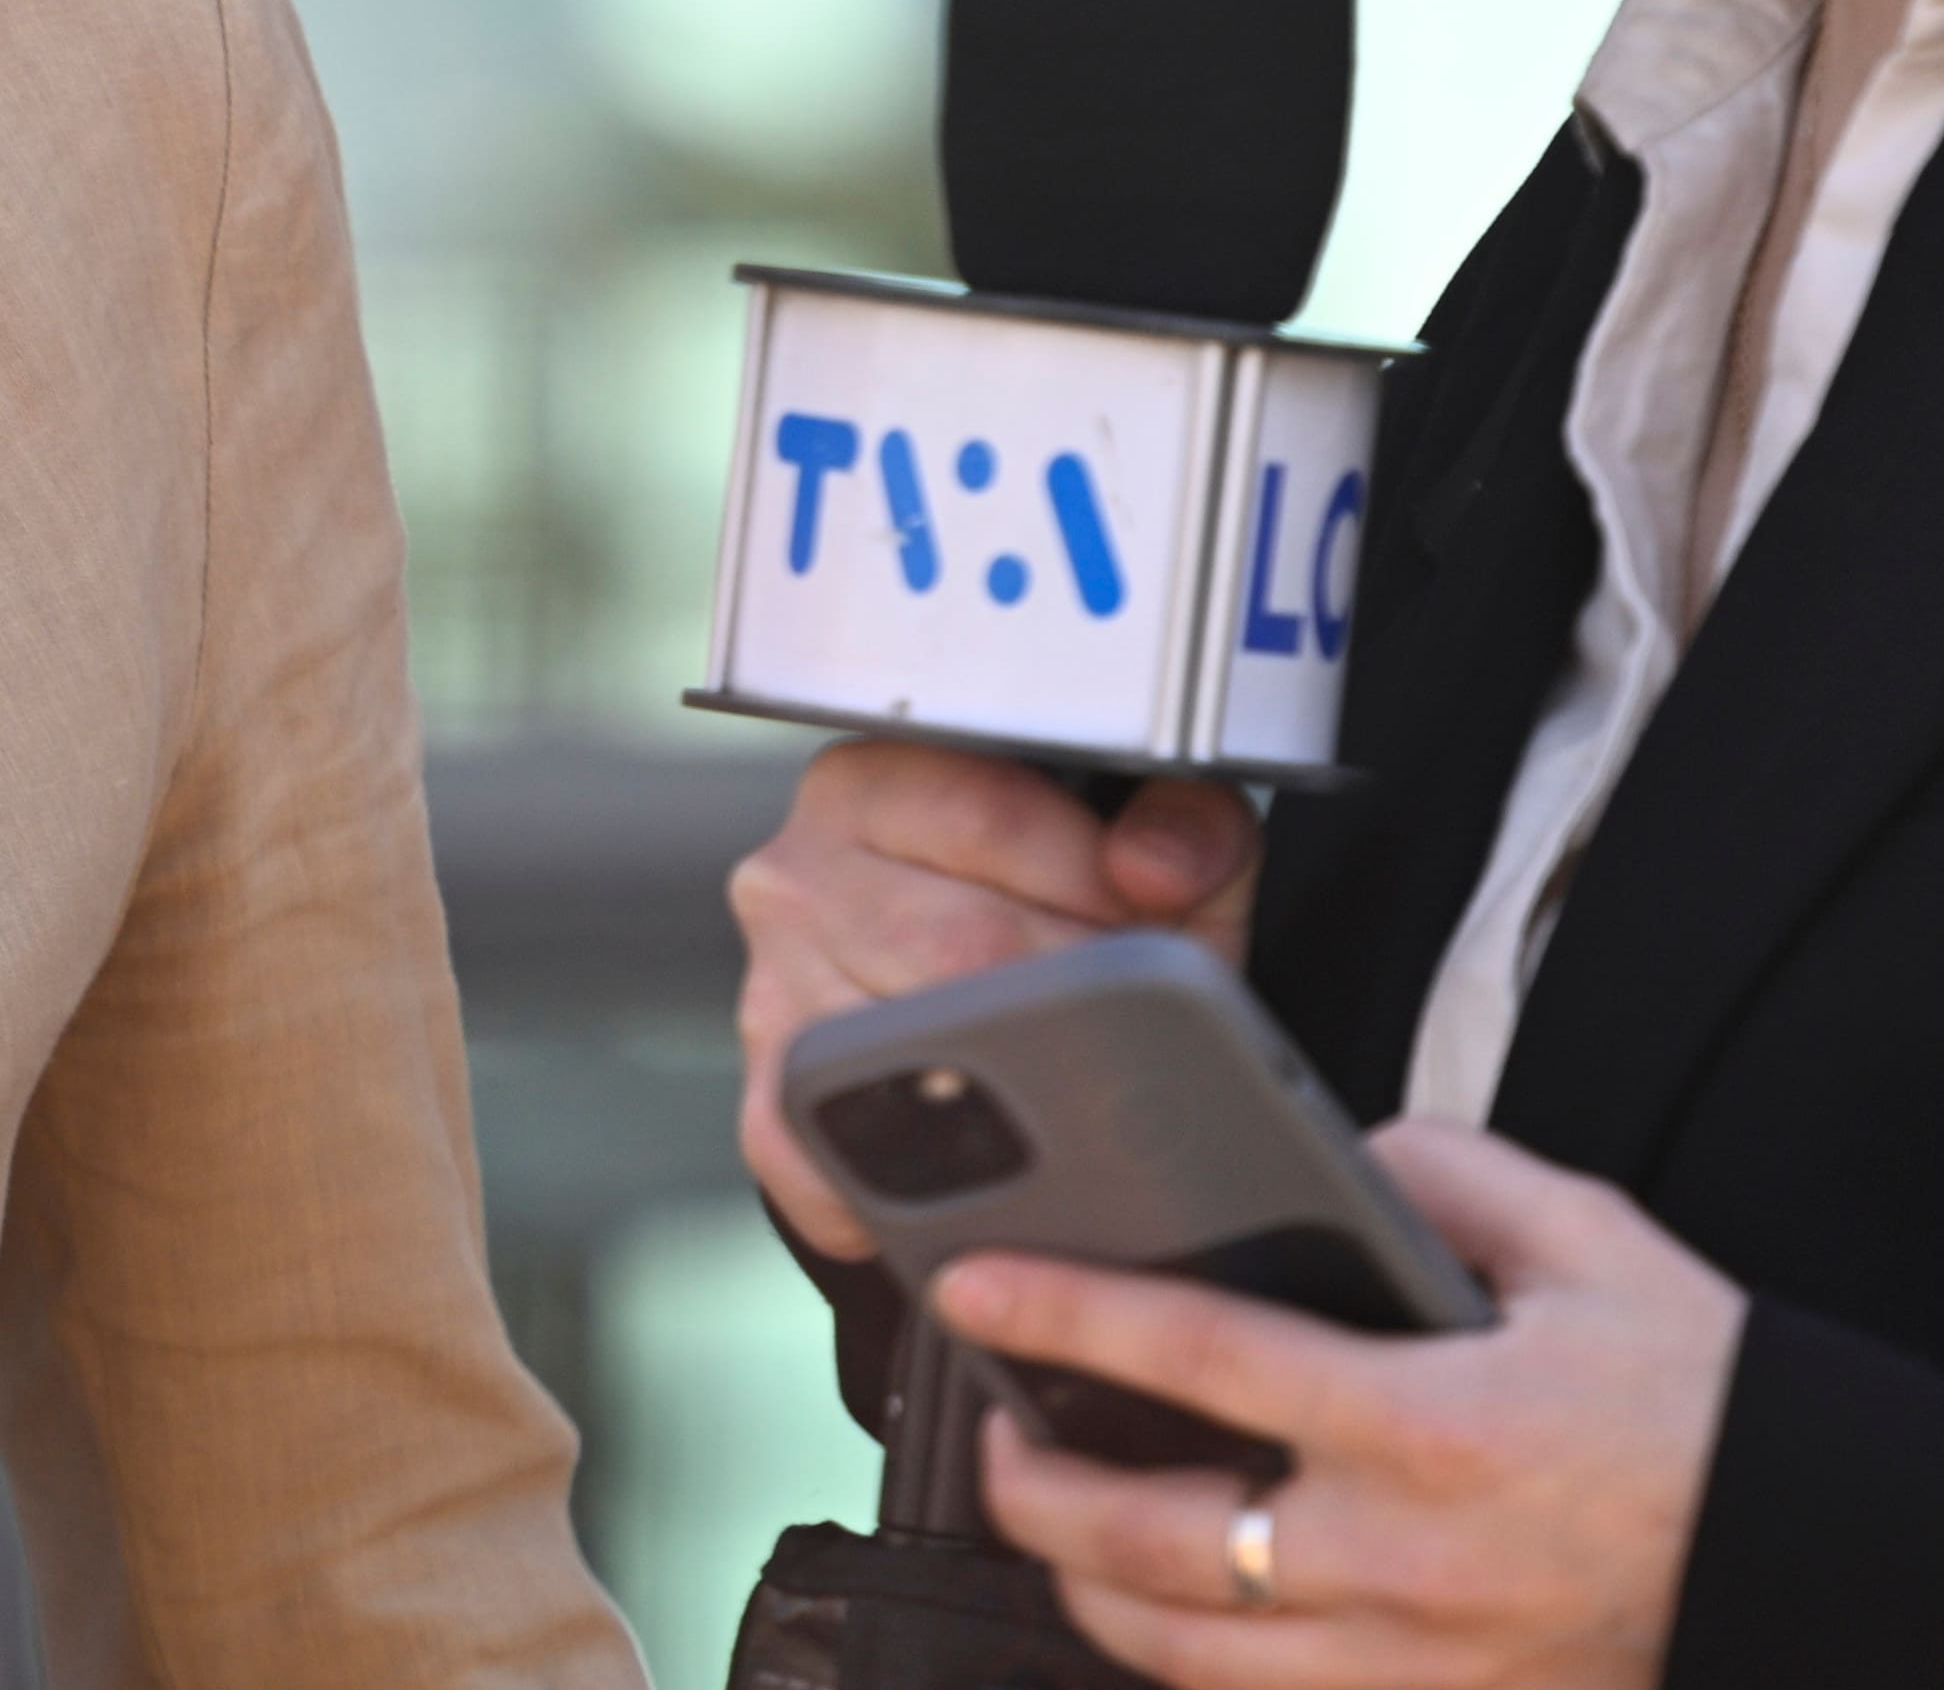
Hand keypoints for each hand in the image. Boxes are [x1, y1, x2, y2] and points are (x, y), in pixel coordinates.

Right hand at [728, 741, 1258, 1256]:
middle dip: (1075, 996)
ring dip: (1015, 1087)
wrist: (959, 998)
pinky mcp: (768, 1098)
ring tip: (1059, 1074)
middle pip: (964, 948)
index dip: (1101, 884)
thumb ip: (1185, 828)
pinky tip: (978, 1170)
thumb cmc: (1047, 913)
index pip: (994, 817)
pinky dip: (912, 1181)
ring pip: (912, 1052)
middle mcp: (795, 876)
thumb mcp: (1139, 848)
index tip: (1155, 923)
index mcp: (870, 786)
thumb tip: (1149, 872)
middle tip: (1120, 1016)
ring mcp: (770, 992)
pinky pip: (830, 1152)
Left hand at [939, 1122, 1743, 1689]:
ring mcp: (1419, 1661)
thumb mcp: (1588, 1243)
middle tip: (992, 1440)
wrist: (1815, 1553)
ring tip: (1055, 1527)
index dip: (1062, 1313)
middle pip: (1151, 1542)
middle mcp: (1404, 1557)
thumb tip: (1336, 1148)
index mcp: (1427, 1422)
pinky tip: (1172, 1607)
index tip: (971, 1284)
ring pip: (1189, 1655)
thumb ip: (1442, 1174)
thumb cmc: (1703, 1401)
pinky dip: (1197, 1662)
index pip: (1193, 1355)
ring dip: (1093, 1591)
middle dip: (1034, 1492)